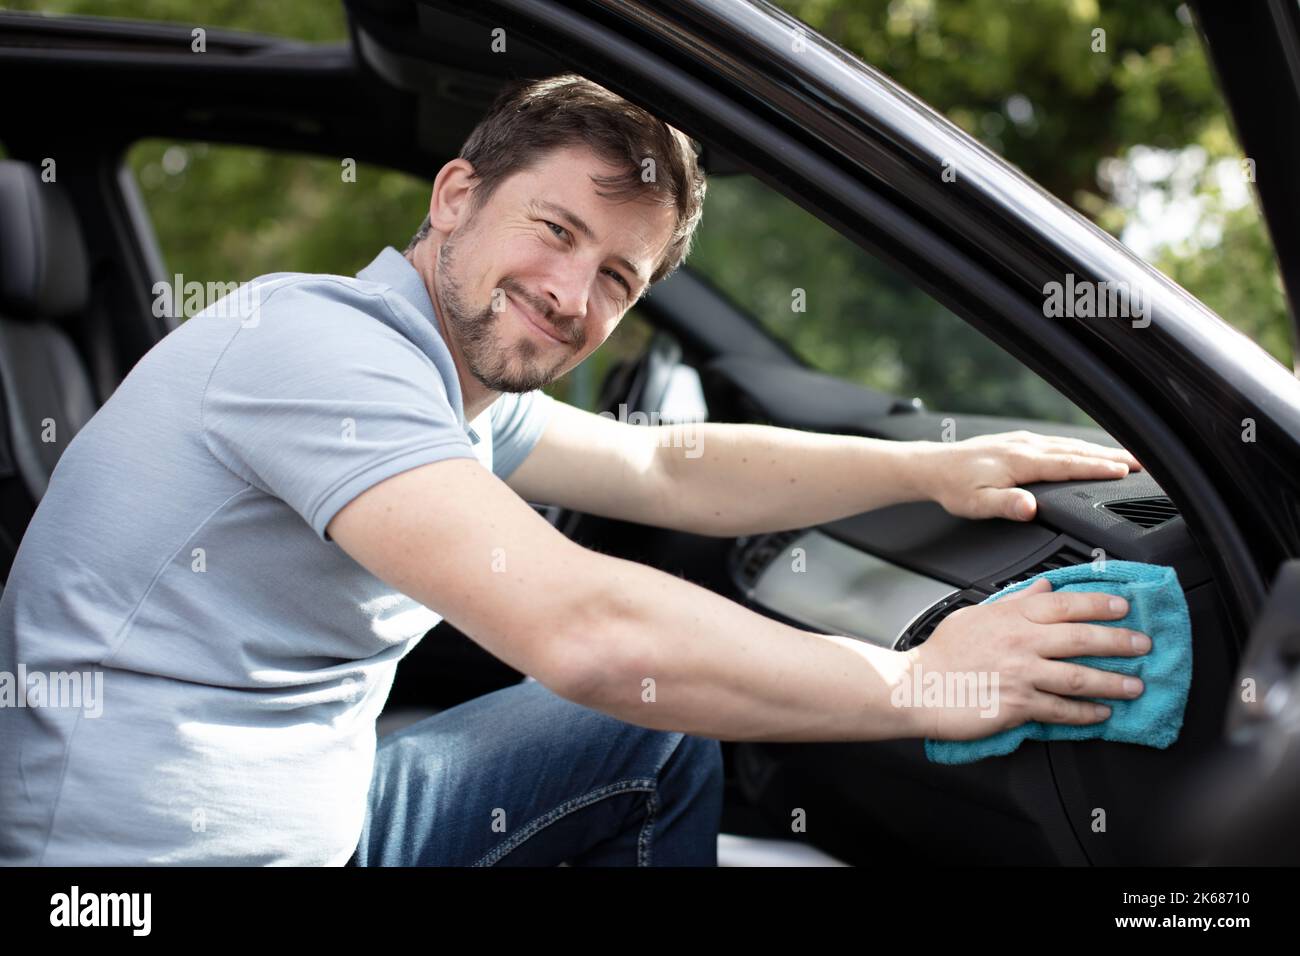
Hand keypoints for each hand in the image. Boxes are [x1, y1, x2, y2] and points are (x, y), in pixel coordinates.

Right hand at [905, 578, 1151, 740]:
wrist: (918, 687)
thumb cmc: (942, 653)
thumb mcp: (975, 614)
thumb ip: (1014, 600)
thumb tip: (1043, 587)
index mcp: (1011, 617)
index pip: (1065, 605)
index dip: (1099, 604)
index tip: (1123, 606)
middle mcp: (1020, 643)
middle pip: (1081, 639)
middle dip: (1119, 642)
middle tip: (1143, 644)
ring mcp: (1021, 675)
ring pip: (1079, 676)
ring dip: (1113, 682)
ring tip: (1135, 685)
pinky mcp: (1018, 706)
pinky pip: (1061, 710)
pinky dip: (1086, 713)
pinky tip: (1102, 713)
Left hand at [924, 429, 1141, 520]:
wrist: (932, 466)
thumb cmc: (953, 487)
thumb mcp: (976, 503)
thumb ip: (1004, 505)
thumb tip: (1030, 508)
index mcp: (1021, 461)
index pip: (1068, 464)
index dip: (1097, 468)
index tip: (1124, 472)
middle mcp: (1026, 446)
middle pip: (1076, 450)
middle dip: (1111, 455)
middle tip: (1143, 462)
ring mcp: (1023, 441)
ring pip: (1069, 444)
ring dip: (1099, 449)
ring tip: (1126, 457)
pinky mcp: (1019, 441)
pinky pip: (1058, 443)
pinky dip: (1080, 447)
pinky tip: (1088, 451)